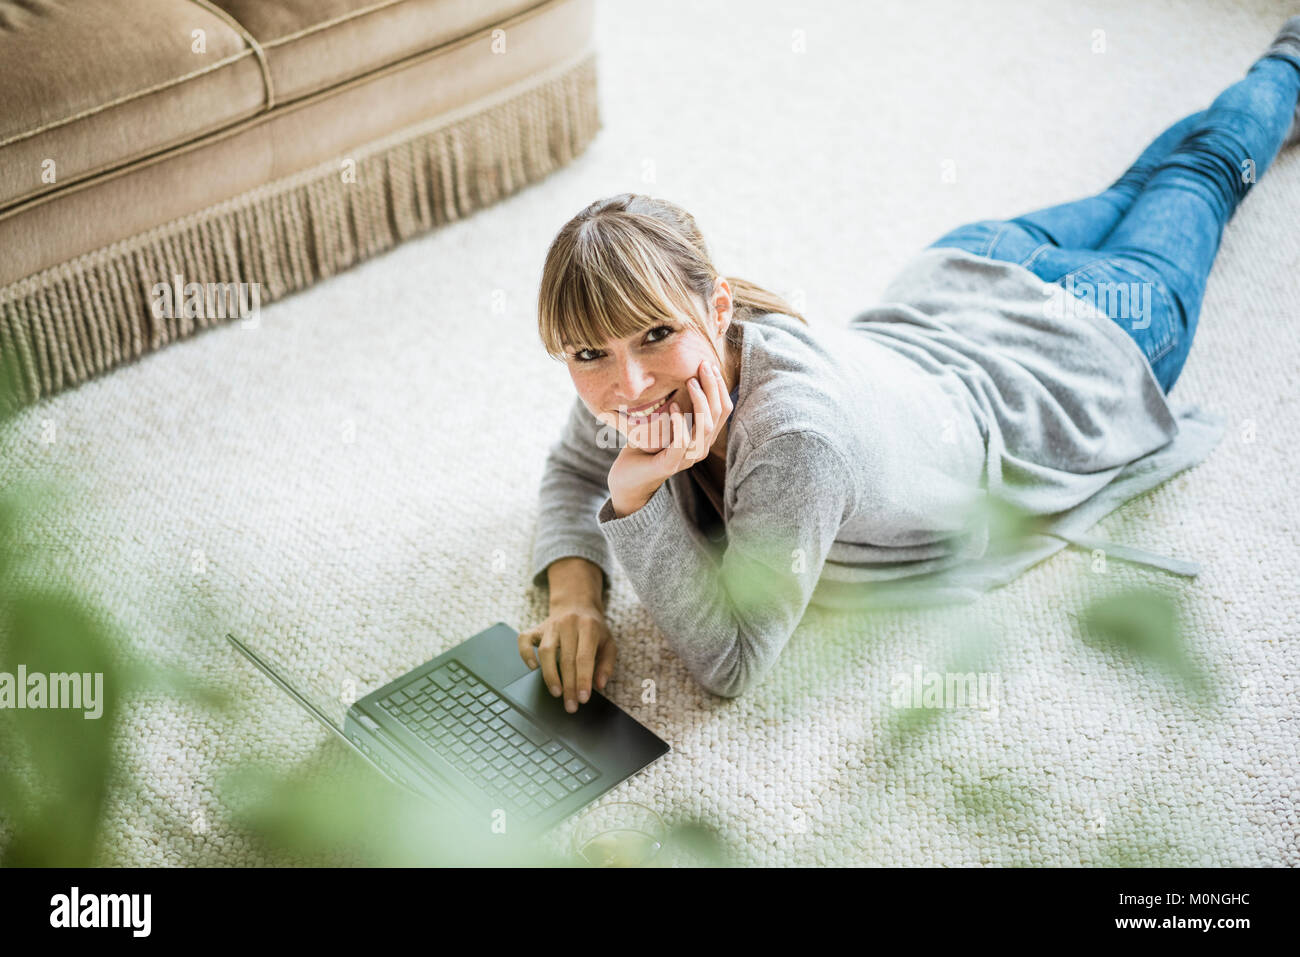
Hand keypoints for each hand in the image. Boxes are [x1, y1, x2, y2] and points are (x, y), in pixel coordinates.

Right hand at [517, 606, 616, 711]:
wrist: (576, 604)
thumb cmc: (593, 629)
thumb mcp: (608, 642)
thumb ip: (607, 664)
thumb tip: (599, 685)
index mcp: (588, 627)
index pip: (584, 657)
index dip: (583, 679)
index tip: (583, 698)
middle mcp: (568, 624)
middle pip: (566, 658)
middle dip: (568, 685)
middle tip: (571, 705)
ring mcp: (550, 625)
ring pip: (546, 651)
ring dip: (550, 675)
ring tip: (556, 693)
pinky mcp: (536, 628)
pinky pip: (525, 640)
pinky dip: (526, 654)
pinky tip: (533, 668)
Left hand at [602, 358, 733, 515]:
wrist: (626, 478)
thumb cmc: (644, 448)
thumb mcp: (662, 421)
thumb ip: (674, 404)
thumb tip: (676, 372)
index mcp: (702, 437)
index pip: (723, 410)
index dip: (720, 387)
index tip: (710, 365)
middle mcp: (700, 448)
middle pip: (719, 414)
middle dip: (714, 387)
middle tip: (703, 365)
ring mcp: (687, 458)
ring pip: (706, 427)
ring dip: (700, 401)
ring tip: (690, 382)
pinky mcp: (670, 464)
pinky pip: (682, 442)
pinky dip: (679, 422)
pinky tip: (671, 407)